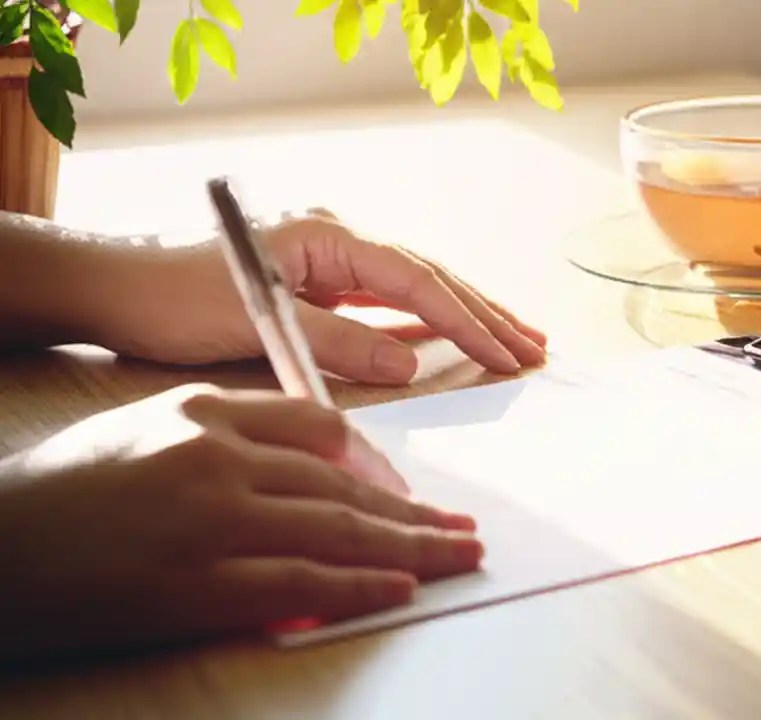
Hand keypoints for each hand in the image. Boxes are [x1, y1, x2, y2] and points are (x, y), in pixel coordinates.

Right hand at [0, 384, 481, 661]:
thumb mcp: (150, 427)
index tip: (409, 490)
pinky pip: (302, 583)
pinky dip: (361, 586)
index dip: (378, 464)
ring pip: (338, 529)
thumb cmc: (67, 489)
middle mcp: (218, 457)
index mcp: (207, 411)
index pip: (322, 427)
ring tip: (460, 555)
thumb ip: (234, 434)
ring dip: (412, 547)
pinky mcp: (198, 583)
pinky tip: (403, 588)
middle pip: (344, 483)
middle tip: (466, 527)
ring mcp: (211, 519)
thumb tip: (319, 466)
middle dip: (416, 510)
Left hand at [95, 210, 546, 383]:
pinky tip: (449, 337)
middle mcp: (335, 242)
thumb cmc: (173, 296)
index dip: (467, 321)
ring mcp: (328, 263)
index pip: (416, 281)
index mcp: (327, 237)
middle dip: (485, 313)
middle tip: (536, 346)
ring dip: (464, 316)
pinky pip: (384, 304)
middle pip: (429, 277)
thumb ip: (338, 342)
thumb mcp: (259, 321)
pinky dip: (423, 323)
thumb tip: (411, 362)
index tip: (509, 354)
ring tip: (514, 339)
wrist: (115, 286)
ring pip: (413, 290)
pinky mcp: (316, 287)